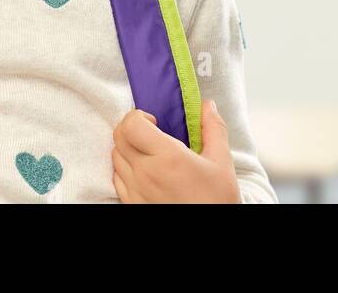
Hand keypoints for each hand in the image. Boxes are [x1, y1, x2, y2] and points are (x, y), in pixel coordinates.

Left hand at [111, 99, 241, 202]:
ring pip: (115, 157)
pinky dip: (125, 168)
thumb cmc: (216, 200)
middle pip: (118, 137)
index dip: (138, 115)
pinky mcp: (132, 204)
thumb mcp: (222, 162)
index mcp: (167, 158)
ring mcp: (135, 191)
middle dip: (132, 127)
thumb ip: (214, 129)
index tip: (155, 120)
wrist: (209, 233)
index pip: (130, 125)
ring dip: (127, 147)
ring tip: (149, 151)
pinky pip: (117, 178)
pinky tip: (144, 170)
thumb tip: (208, 105)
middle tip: (151, 131)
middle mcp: (145, 174)